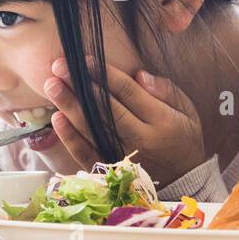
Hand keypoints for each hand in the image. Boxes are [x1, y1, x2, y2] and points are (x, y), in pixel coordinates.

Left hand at [43, 56, 207, 185]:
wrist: (185, 181)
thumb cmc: (182, 138)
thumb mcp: (186, 110)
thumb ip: (165, 90)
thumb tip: (139, 74)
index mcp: (161, 121)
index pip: (128, 92)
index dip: (104, 74)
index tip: (84, 59)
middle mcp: (141, 140)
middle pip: (106, 109)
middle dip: (80, 86)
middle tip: (59, 66)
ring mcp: (124, 158)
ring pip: (93, 130)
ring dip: (70, 107)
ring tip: (52, 86)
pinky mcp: (111, 173)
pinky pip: (87, 155)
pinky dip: (71, 139)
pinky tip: (57, 119)